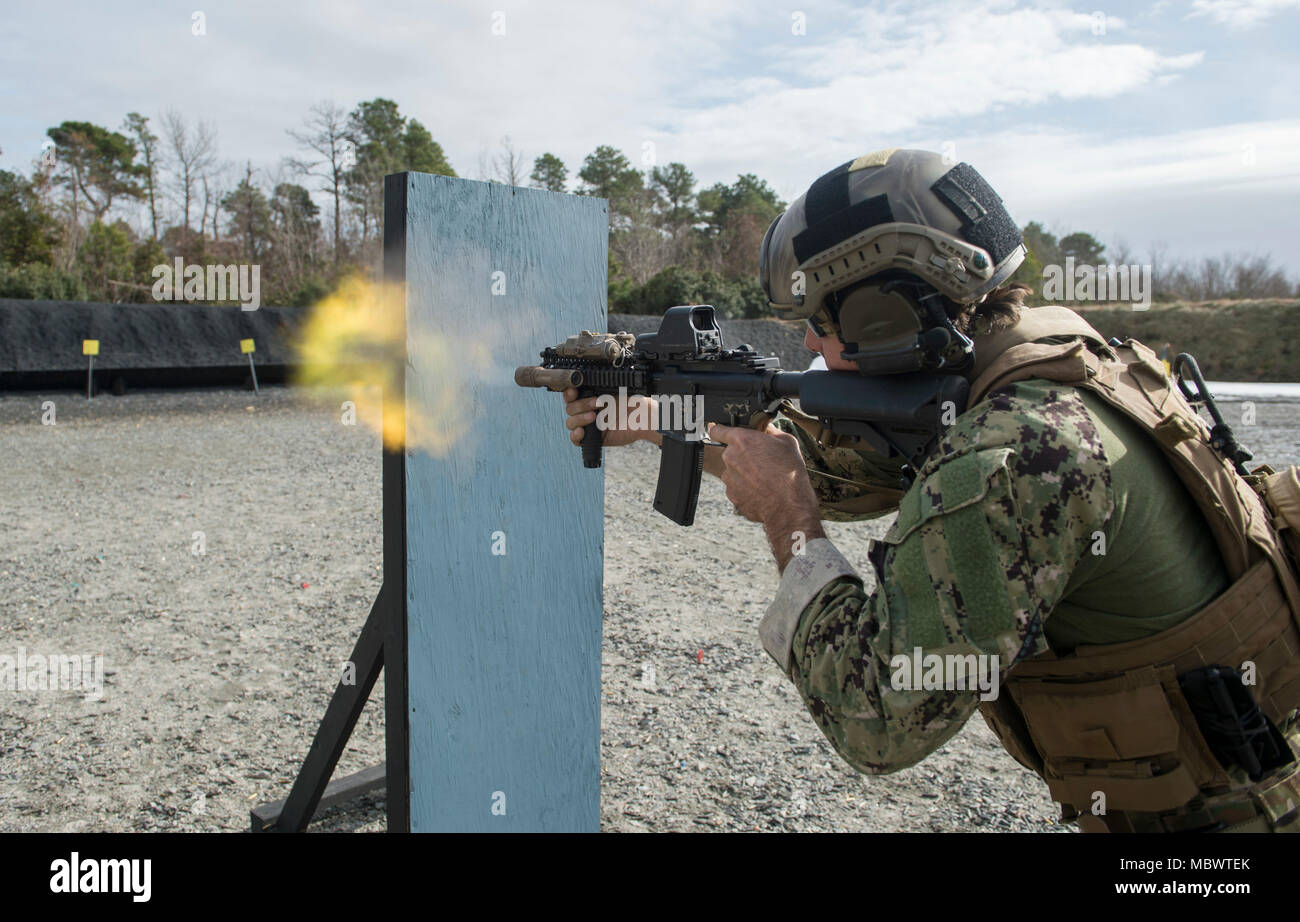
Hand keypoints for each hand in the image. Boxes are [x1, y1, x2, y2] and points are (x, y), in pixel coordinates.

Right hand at [562, 387, 660, 447]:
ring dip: (579, 418)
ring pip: (571, 423)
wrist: (643, 416)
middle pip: (570, 408)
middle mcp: (586, 410)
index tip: (573, 390)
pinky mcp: (593, 438)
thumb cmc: (631, 400)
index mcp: (589, 396)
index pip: (570, 395)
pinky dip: (575, 435)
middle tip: (597, 403)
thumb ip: (597, 384)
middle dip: (581, 405)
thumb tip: (584, 377)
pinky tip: (582, 431)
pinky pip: (576, 440)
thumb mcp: (614, 388)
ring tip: (593, 416)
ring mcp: (589, 424)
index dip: (569, 393)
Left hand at [709, 422, 824, 571]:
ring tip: (765, 478)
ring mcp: (729, 477)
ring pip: (734, 471)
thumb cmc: (789, 472)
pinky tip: (762, 489)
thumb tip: (765, 428)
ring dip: (745, 472)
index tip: (722, 432)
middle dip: (743, 455)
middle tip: (762, 461)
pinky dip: (746, 488)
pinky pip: (736, 487)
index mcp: (741, 440)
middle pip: (730, 452)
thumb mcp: (786, 441)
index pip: (717, 430)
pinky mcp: (731, 494)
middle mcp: (730, 457)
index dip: (720, 430)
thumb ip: (769, 431)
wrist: (788, 504)